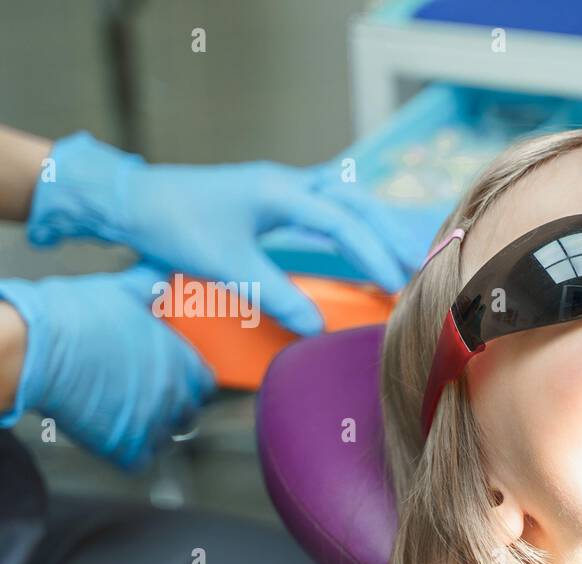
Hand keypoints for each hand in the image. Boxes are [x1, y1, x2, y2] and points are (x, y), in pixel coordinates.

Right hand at [0, 266, 214, 469]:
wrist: (34, 348)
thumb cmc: (72, 317)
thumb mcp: (120, 291)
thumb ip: (148, 288)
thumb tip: (160, 277)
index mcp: (179, 359)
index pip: (205, 382)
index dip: (189, 382)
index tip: (175, 381)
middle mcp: (173, 393)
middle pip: (189, 413)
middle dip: (171, 408)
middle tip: (144, 400)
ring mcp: (151, 422)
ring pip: (165, 440)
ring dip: (150, 432)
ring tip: (124, 416)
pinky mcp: (123, 446)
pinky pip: (139, 461)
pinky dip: (128, 454)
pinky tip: (111, 435)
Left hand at [26, 133, 425, 334]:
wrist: (129, 199)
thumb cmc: (173, 224)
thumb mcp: (225, 265)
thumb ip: (274, 294)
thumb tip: (315, 327)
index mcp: (279, 191)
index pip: (342, 222)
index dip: (372, 254)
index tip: (395, 284)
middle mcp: (286, 183)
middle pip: (355, 203)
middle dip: (387, 236)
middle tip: (417, 268)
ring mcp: (279, 187)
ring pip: (344, 200)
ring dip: (373, 227)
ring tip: (399, 256)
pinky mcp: (271, 198)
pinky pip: (326, 206)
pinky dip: (351, 224)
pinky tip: (361, 241)